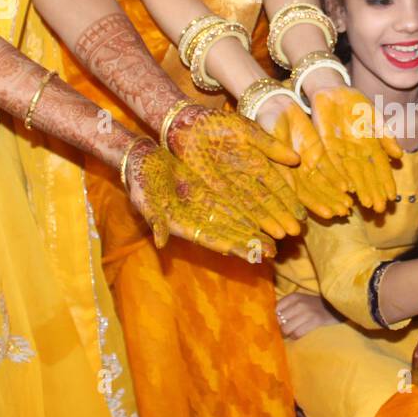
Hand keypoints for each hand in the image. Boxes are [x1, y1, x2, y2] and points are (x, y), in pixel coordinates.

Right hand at [125, 139, 275, 258]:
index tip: (252, 255)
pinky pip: (234, 201)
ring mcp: (206, 206)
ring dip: (255, 228)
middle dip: (251, 243)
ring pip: (236, 219)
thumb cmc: (141, 182)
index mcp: (184, 225)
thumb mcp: (146, 200)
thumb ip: (156, 221)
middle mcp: (199, 219)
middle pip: (230, 233)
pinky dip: (249, 208)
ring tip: (277, 237)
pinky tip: (266, 213)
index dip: (234, 247)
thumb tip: (161, 243)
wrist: (143, 161)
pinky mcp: (210, 192)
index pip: (213, 240)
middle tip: (274, 252)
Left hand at [165, 106, 304, 240]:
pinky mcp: (213, 190)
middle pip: (267, 200)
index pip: (278, 185)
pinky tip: (253, 230)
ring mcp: (230, 186)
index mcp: (258, 162)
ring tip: (279, 236)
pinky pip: (230, 207)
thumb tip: (297, 159)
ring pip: (251, 207)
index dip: (290, 200)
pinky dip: (242, 219)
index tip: (302, 215)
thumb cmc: (217, 123)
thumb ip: (270, 145)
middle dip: (281, 216)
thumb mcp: (247, 131)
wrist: (187, 124)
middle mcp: (246, 178)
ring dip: (265, 221)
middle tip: (296, 232)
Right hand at [260, 98, 353, 220]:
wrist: (274, 106)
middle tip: (341, 214)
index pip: (296, 194)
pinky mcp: (316, 153)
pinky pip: (328, 168)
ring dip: (334, 195)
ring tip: (347, 207)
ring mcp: (306, 164)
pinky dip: (337, 178)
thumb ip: (277, 156)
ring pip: (323, 183)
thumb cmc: (266, 122)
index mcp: (279, 173)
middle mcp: (294, 173)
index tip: (324, 216)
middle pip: (313, 192)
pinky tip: (347, 188)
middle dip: (327, 203)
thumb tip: (291, 173)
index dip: (311, 205)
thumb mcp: (268, 138)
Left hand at [276, 291, 340, 339]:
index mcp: (293, 297)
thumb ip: (286, 307)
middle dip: (279, 327)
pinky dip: (295, 336)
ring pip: (286, 328)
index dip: (274, 318)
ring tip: (291, 332)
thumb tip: (272, 319)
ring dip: (287, 333)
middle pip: (279, 320)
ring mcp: (307, 312)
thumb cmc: (314, 305)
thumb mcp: (300, 300)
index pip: (275, 309)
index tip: (277, 322)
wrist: (334, 305)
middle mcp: (299, 303)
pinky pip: (297, 333)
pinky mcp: (315, 321)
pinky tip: (298, 333)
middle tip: (284, 329)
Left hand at [307, 84, 403, 212]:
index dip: (386, 182)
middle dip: (373, 192)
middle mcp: (356, 153)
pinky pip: (332, 164)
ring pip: (351, 174)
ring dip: (359, 190)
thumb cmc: (356, 103)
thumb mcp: (374, 116)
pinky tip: (345, 188)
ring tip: (365, 204)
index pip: (380, 168)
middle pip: (366, 176)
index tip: (392, 197)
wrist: (332, 90)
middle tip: (380, 209)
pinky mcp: (325, 147)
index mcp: (370, 146)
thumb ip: (385, 134)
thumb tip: (399, 155)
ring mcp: (341, 151)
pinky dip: (339, 176)